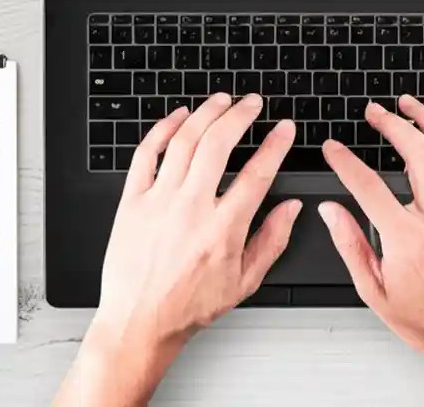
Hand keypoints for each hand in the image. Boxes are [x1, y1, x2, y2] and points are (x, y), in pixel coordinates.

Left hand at [56, 93, 299, 405]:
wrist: (139, 322)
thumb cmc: (189, 306)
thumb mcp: (245, 281)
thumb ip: (272, 240)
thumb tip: (291, 209)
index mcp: (223, 229)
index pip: (257, 173)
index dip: (275, 144)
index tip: (284, 128)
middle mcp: (191, 209)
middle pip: (218, 144)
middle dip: (240, 115)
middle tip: (252, 103)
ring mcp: (158, 202)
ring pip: (183, 141)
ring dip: (206, 113)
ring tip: (221, 101)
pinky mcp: (132, 202)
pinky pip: (146, 154)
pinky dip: (163, 129)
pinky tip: (178, 117)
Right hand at [319, 96, 423, 405]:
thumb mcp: (374, 293)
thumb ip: (350, 246)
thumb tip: (330, 211)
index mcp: (407, 241)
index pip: (369, 187)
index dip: (346, 161)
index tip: (332, 148)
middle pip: (417, 155)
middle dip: (392, 125)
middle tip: (374, 112)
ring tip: (408, 104)